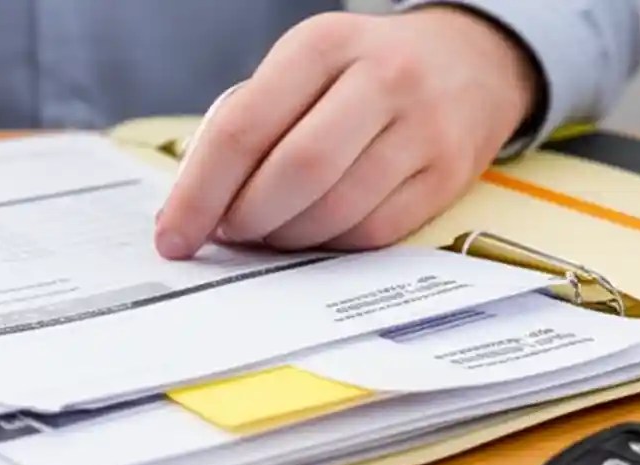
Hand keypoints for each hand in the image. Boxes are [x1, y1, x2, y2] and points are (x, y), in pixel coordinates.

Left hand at [154, 7, 539, 259]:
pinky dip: (330, 245)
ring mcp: (423, 127)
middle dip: (246, 218)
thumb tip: (182, 211)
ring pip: (335, 211)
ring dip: (286, 238)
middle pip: (294, 172)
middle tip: (228, 233)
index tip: (172, 235)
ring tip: (270, 230)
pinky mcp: (449, 174)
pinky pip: (373, 233)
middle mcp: (381, 78)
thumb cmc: (357, 76)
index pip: (243, 129)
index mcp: (323, 44)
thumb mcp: (299, 72)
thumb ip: (242, 128)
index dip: (199, 193)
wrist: (467, 62)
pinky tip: (316, 231)